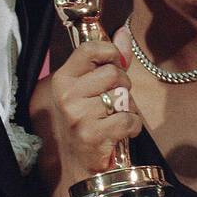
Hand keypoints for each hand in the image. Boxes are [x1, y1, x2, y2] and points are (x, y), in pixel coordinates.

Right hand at [48, 31, 140, 180]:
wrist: (78, 164)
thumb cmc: (86, 121)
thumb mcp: (90, 89)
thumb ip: (108, 60)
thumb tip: (123, 33)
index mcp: (63, 79)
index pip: (89, 49)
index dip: (110, 52)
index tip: (115, 62)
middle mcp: (67, 95)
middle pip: (113, 73)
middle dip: (122, 86)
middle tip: (113, 100)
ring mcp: (78, 115)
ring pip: (122, 97)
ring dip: (127, 108)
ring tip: (113, 117)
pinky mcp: (92, 134)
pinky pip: (128, 119)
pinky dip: (133, 126)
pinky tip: (121, 132)